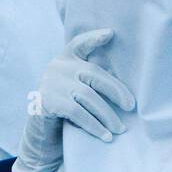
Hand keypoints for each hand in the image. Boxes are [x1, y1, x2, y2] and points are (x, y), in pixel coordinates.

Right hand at [13, 28, 135, 171]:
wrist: (41, 138)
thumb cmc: (66, 114)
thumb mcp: (76, 92)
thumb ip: (90, 82)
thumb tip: (123, 90)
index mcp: (65, 61)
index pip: (78, 44)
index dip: (94, 38)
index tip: (111, 34)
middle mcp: (57, 67)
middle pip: (94, 74)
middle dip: (116, 91)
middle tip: (130, 107)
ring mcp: (51, 83)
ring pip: (89, 96)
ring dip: (108, 115)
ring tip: (120, 129)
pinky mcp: (48, 101)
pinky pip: (78, 113)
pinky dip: (95, 126)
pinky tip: (106, 136)